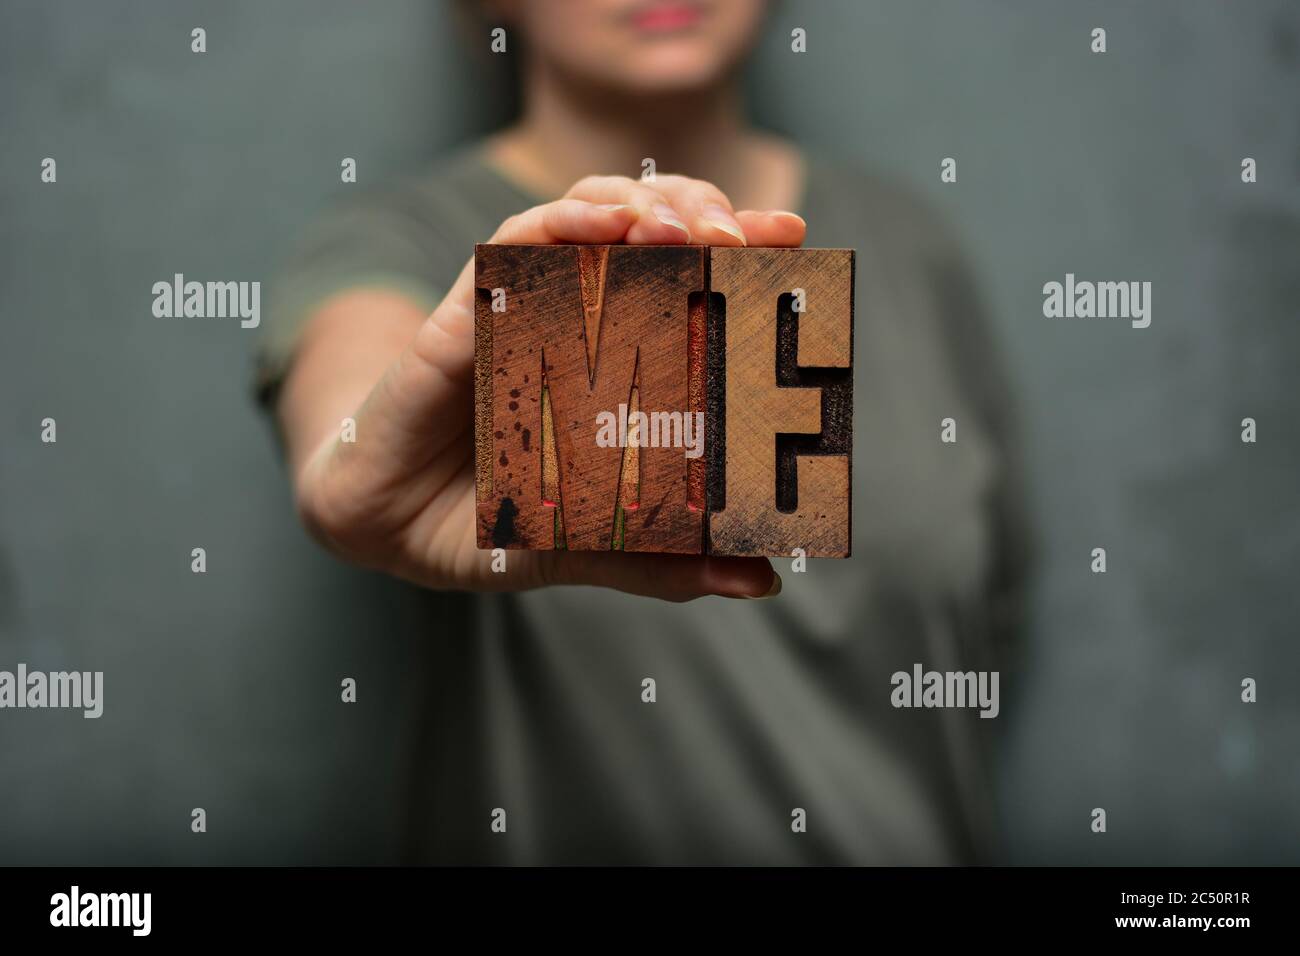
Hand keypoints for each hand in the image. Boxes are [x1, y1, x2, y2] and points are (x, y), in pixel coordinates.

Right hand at [288, 175, 805, 600]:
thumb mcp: (586, 540)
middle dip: (703, 212)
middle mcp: (571, 316)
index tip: (791, 237)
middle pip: (648, 226)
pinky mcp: (464, 315)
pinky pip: (511, 246)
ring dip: (644, 206)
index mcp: (610, 356)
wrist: (385, 528)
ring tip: (689, 225)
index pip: (685, 278)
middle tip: (745, 237)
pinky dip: (559, 222)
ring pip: (587, 213)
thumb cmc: (489, 517)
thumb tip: (761, 580)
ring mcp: (519, 306)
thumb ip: (664, 555)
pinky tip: (604, 221)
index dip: (738, 251)